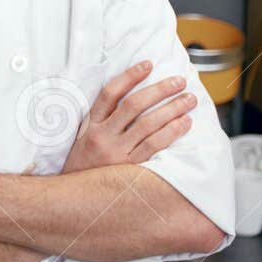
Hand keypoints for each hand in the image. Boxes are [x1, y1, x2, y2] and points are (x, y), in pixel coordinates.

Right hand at [62, 60, 195, 172]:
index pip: (110, 93)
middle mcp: (103, 136)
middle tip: (179, 81)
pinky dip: (171, 132)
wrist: (72, 197)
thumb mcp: (83, 137)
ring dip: (172, 109)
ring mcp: (117, 152)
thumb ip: (102, 120)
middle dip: (159, 90)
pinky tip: (184, 123)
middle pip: (134, 105)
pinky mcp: (130, 168)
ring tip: (189, 99)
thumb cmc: (83, 164)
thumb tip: (130, 96)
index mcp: (90, 125)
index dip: (130, 77)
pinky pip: (155, 146)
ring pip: (148, 124)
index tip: (148, 64)